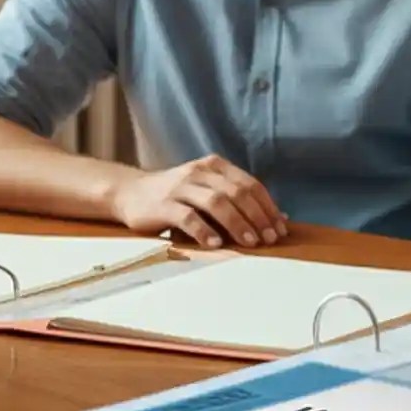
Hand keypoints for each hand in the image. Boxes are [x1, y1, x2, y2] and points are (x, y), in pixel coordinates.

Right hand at [110, 154, 287, 248]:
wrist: (130, 193)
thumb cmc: (177, 196)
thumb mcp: (208, 191)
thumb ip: (238, 201)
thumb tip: (279, 217)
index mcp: (215, 166)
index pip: (249, 184)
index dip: (267, 206)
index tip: (280, 228)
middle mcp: (199, 172)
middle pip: (236, 192)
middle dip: (257, 216)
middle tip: (269, 239)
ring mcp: (180, 187)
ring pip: (216, 202)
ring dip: (237, 223)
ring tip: (250, 242)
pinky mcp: (163, 204)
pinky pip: (188, 217)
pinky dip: (205, 231)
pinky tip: (217, 244)